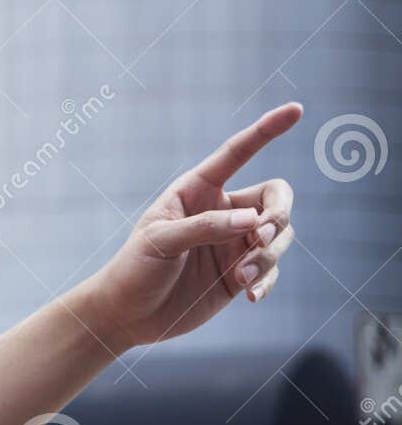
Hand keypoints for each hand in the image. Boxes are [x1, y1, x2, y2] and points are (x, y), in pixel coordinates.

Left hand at [74, 102, 300, 352]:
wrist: (127, 314)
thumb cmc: (134, 268)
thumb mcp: (161, 242)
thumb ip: (206, 227)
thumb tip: (254, 220)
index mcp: (198, 190)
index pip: (238, 153)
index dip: (266, 131)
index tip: (296, 110)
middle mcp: (222, 212)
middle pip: (275, 198)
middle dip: (279, 215)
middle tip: (261, 237)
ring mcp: (234, 244)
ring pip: (280, 236)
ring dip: (269, 255)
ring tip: (242, 277)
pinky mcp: (240, 274)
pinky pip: (272, 269)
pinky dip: (268, 280)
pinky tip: (251, 295)